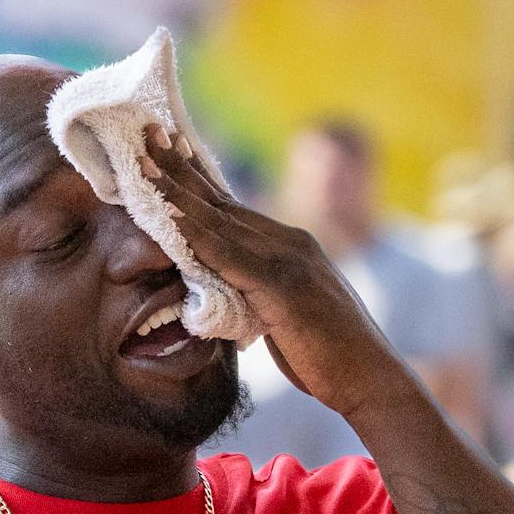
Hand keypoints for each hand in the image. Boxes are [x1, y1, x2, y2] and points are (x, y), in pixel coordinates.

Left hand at [140, 133, 411, 420]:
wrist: (368, 377)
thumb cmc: (327, 357)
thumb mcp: (283, 318)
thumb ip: (255, 297)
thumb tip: (223, 296)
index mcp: (289, 247)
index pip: (232, 208)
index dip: (198, 180)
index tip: (167, 153)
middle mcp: (289, 242)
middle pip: (222, 201)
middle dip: (182, 168)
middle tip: (146, 136)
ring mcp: (288, 260)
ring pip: (220, 219)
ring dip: (178, 191)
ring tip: (144, 165)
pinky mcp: (284, 286)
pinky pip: (229, 255)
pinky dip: (195, 234)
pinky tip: (167, 218)